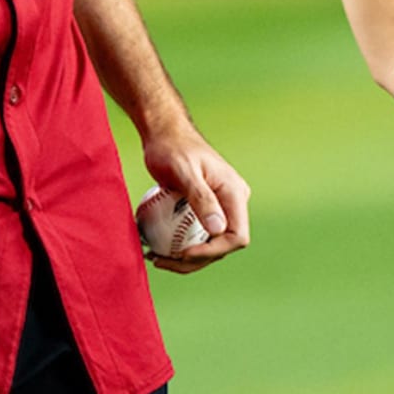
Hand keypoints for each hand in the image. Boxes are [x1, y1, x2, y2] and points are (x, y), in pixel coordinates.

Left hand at [141, 127, 249, 273]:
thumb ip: (202, 198)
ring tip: (156, 258)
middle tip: (161, 261)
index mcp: (235, 194)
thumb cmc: (172, 146)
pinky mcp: (202, 210)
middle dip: (194, 260)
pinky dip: (178, 245)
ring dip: (185, 258)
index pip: (237, 236)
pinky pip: (195, 235)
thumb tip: (218, 230)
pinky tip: (156, 249)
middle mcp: (232, 203)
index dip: (213, 251)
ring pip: (208, 244)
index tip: (183, 253)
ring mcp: (218, 208)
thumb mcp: (184, 171)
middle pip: (222, 246)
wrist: (163, 133)